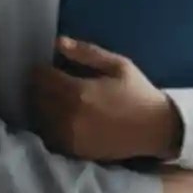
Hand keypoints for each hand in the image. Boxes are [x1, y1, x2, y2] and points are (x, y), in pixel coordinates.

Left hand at [30, 37, 182, 161]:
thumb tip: (59, 42)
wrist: (155, 129)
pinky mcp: (74, 150)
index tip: (45, 66)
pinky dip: (49, 124)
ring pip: (41, 118)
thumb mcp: (118, 65)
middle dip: (38, 87)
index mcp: (78, 92)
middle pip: (37, 98)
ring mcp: (70, 136)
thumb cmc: (138, 92)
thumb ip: (86, 53)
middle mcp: (69, 116)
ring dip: (41, 106)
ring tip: (52, 97)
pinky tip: (59, 116)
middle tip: (47, 80)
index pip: (43, 78)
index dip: (40, 69)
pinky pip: (51, 135)